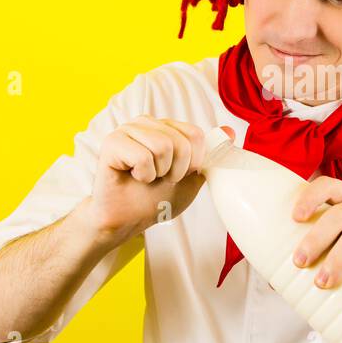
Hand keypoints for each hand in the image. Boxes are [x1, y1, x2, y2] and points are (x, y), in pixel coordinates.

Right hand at [87, 116, 234, 239]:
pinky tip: (131, 177)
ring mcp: (127, 129)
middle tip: (159, 179)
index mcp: (165, 126)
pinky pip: (143, 157)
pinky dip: (142, 176)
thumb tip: (230, 130)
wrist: (127, 219)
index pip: (196, 135)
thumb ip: (208, 155)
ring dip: (158, 173)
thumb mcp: (191, 178)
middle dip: (176, 170)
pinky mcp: (112, 142)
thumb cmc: (156, 198)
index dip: (193, 163)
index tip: (176, 175)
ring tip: (144, 177)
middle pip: (182, 141)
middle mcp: (146, 122)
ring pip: (163, 146)